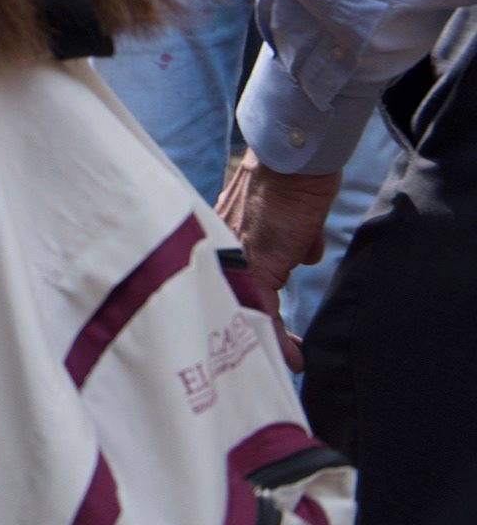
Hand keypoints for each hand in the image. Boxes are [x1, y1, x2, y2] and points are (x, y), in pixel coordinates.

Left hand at [218, 152, 336, 370]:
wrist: (292, 162)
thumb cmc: (291, 185)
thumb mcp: (289, 221)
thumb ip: (291, 241)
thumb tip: (304, 256)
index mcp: (222, 241)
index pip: (221, 284)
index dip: (232, 312)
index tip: (245, 337)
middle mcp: (220, 252)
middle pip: (225, 301)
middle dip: (239, 332)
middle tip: (252, 361)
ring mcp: (235, 260)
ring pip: (243, 310)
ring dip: (265, 339)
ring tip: (279, 362)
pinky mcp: (258, 266)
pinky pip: (263, 311)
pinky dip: (278, 337)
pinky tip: (293, 356)